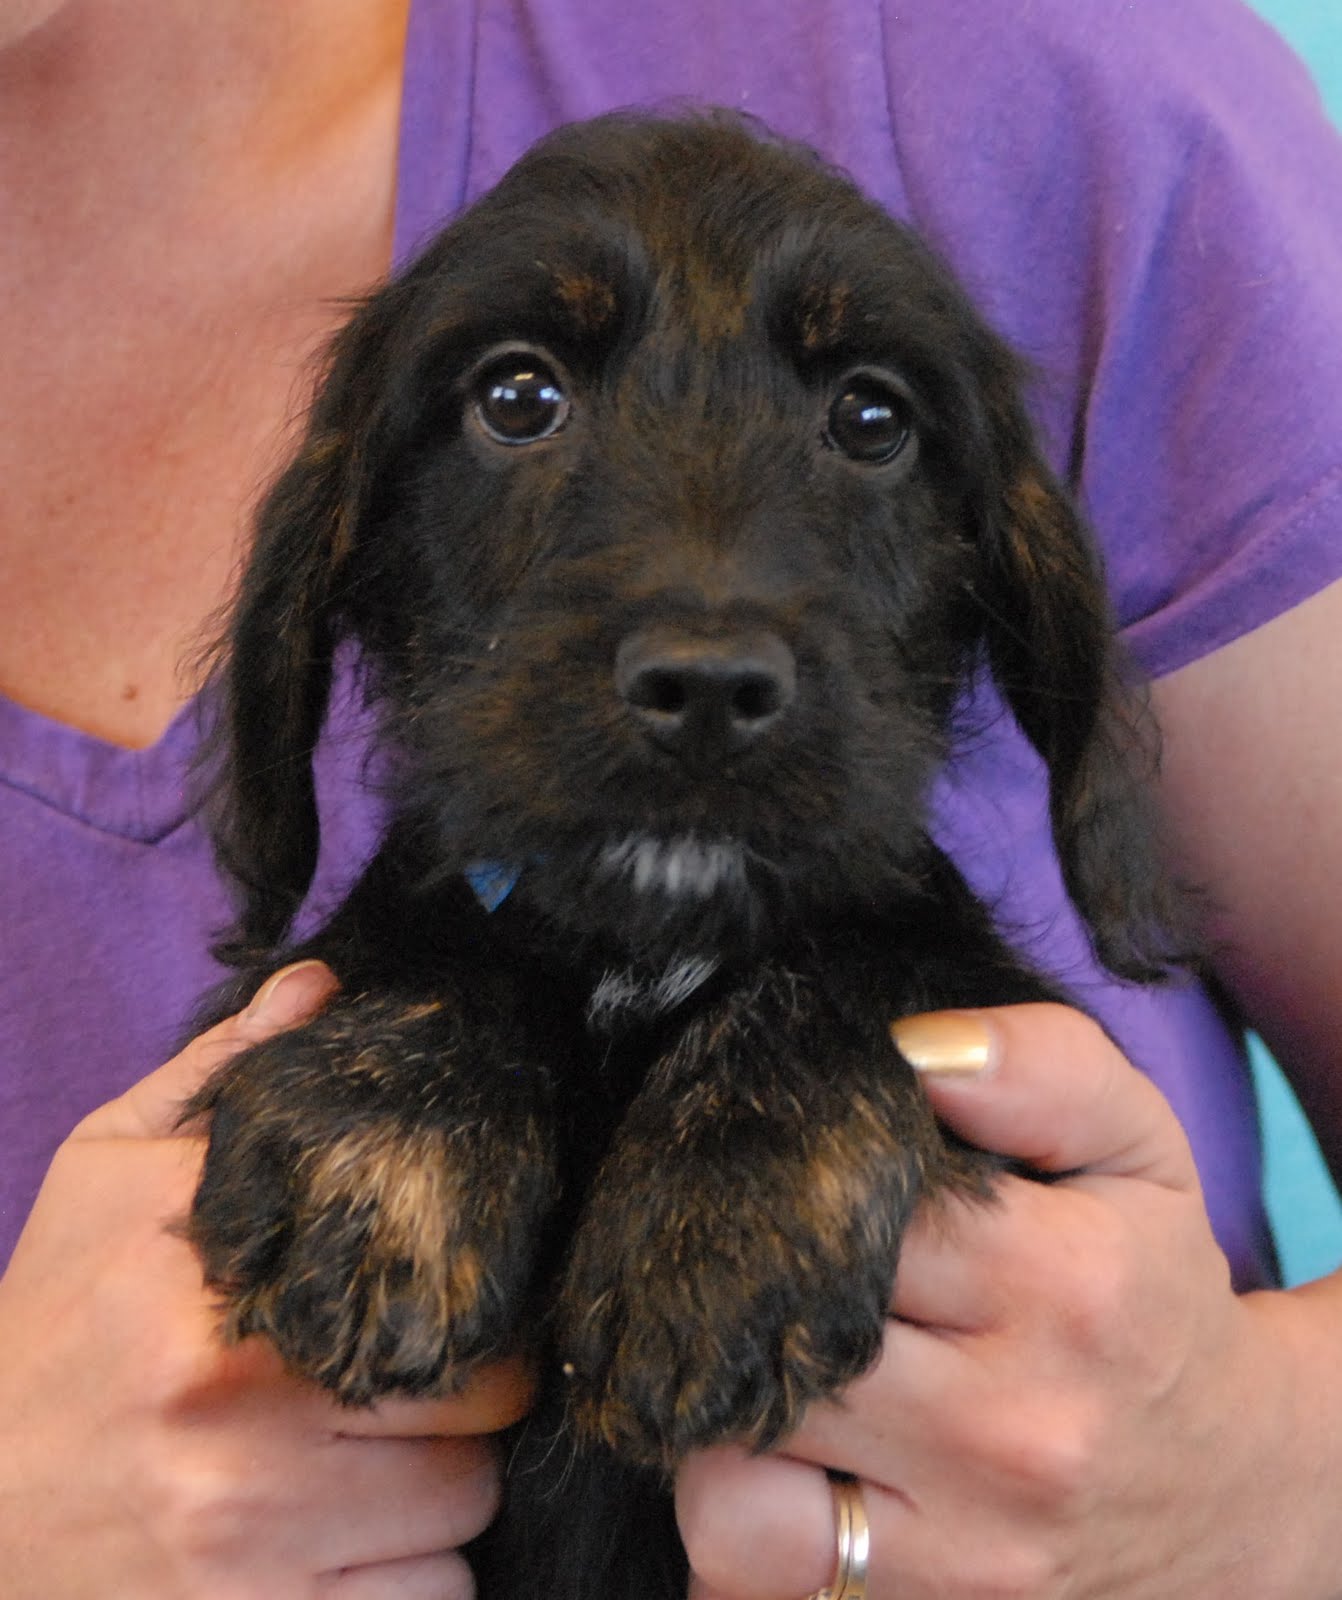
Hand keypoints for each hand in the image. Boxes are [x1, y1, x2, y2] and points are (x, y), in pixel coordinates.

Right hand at [0, 962, 530, 1598]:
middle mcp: (235, 1423)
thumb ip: (222, 1074)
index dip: (469, 1298)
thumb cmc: (47, 1329)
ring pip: (463, 1511)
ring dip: (438, 1494)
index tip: (443, 1301)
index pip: (444, 1288)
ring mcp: (248, 1545)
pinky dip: (411, 1582)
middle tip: (406, 1390)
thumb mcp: (103, 1174)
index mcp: (208, 1294)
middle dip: (464, 1400)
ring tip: (367, 1468)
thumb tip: (322, 985)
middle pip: (479, 1410)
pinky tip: (347, 1548)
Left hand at [676, 1003, 1334, 1598]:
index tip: (780, 1162)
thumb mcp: (1138, 1149)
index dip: (791, 1170)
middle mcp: (1014, 1423)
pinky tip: (765, 1440)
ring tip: (749, 1340)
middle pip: (785, 1318)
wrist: (1232, 1487)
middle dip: (733, 1268)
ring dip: (714, 1381)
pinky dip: (724, 1495)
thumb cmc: (1155, 1291)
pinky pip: (745, 1556)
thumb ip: (1037, 1065)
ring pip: (739, 1444)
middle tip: (737, 1243)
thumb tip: (906, 1047)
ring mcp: (965, 1541)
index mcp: (1066, 1283)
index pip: (855, 1199)